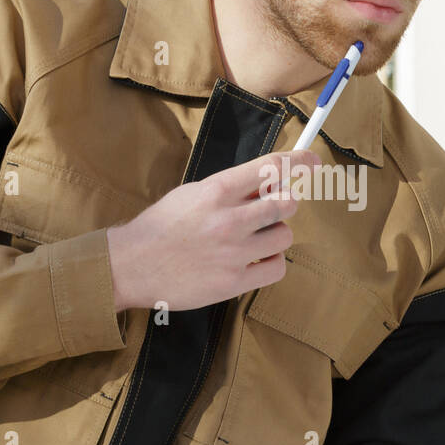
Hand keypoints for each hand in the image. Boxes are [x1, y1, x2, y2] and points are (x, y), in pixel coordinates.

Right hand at [107, 149, 319, 312]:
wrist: (131, 266)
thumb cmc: (161, 227)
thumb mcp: (192, 193)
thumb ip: (231, 188)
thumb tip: (269, 180)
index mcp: (217, 191)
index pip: (271, 167)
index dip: (299, 162)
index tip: (313, 161)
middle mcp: (229, 219)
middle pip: (287, 203)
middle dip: (284, 205)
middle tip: (269, 212)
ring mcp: (233, 252)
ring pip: (284, 236)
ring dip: (275, 236)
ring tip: (254, 241)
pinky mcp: (233, 282)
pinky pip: (277, 268)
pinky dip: (271, 264)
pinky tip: (255, 262)